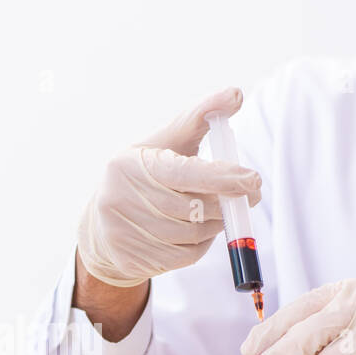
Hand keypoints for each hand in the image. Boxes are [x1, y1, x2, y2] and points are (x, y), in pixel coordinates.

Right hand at [76, 87, 262, 287]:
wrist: (102, 228)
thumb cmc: (144, 176)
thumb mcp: (164, 144)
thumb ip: (198, 118)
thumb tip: (235, 94)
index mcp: (128, 164)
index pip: (183, 173)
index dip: (222, 177)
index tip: (253, 180)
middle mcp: (120, 198)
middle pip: (192, 207)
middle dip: (226, 203)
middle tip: (247, 196)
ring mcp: (123, 233)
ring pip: (192, 234)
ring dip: (216, 224)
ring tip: (218, 212)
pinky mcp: (132, 260)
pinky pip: (186, 256)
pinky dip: (201, 244)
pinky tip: (197, 232)